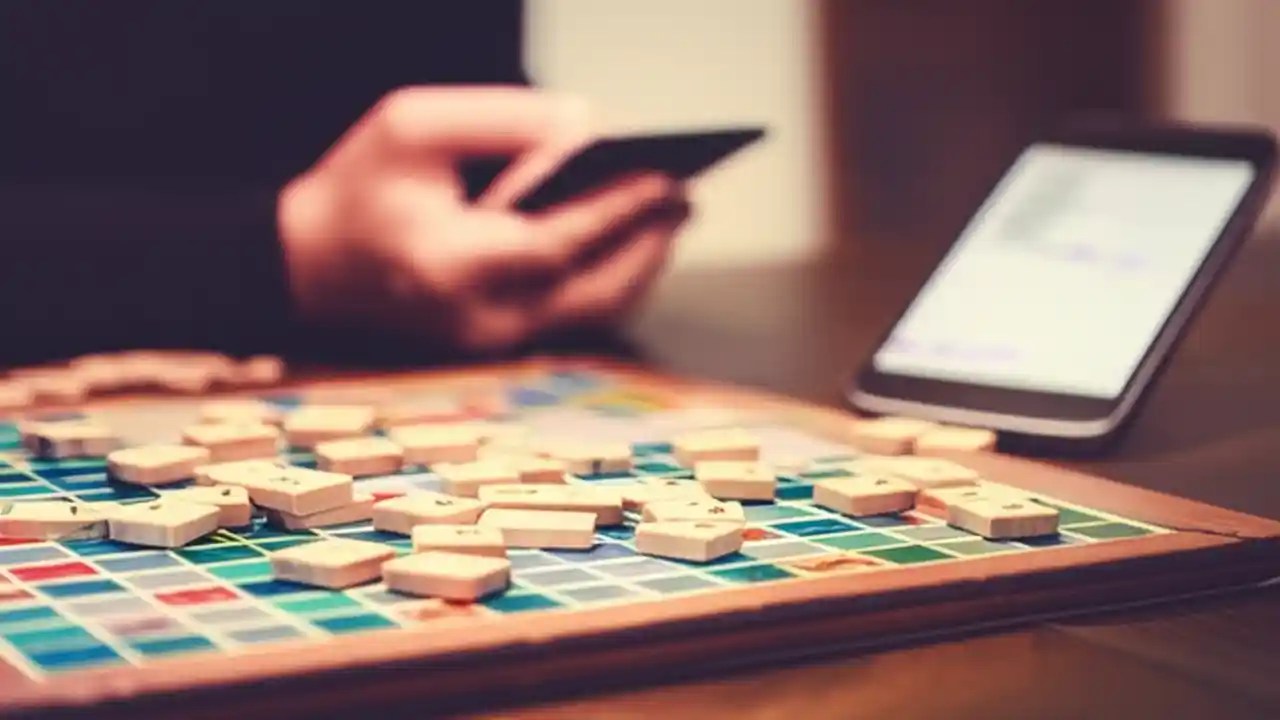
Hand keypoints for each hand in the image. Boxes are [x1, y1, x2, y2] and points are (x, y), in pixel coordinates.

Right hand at [277, 86, 687, 353]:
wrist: (305, 267)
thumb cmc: (358, 189)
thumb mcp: (413, 124)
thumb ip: (504, 120)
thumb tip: (589, 128)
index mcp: (448, 262)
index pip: (559, 242)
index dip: (622, 210)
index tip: (671, 175)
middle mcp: (478, 316)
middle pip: (596, 288)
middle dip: (651, 240)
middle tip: (687, 194)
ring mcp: (490, 341)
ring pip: (595, 310)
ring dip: (641, 262)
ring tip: (671, 214)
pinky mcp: (497, 347)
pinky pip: (575, 316)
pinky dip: (610, 278)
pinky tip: (629, 241)